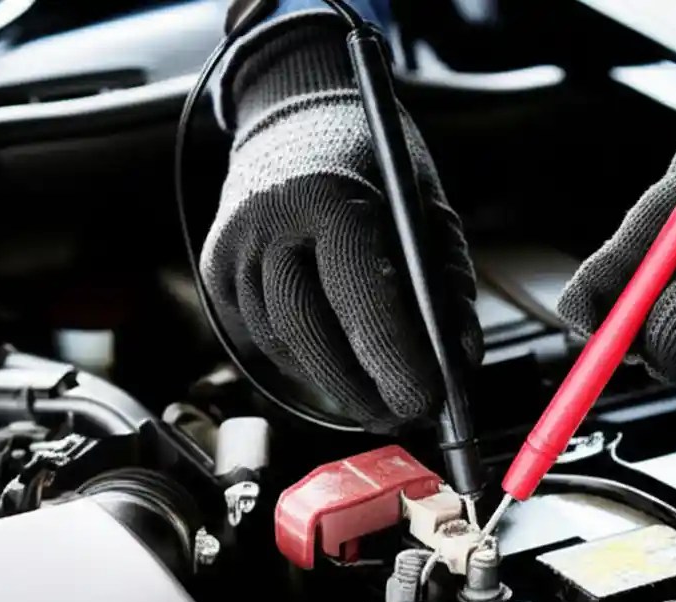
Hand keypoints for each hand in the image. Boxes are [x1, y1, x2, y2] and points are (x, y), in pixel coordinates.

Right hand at [201, 15, 480, 432]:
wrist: (293, 115)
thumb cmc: (370, 158)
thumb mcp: (425, 203)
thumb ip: (446, 280)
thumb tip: (460, 358)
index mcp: (327, 193)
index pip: (357, 289)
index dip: (392, 353)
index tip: (425, 397)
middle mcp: (267, 221)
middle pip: (308, 330)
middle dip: (360, 385)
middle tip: (403, 413)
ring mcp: (233, 248)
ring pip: (282, 342)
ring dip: (332, 380)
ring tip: (377, 396)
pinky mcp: (216, 271)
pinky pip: (260, 336)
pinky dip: (302, 359)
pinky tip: (335, 364)